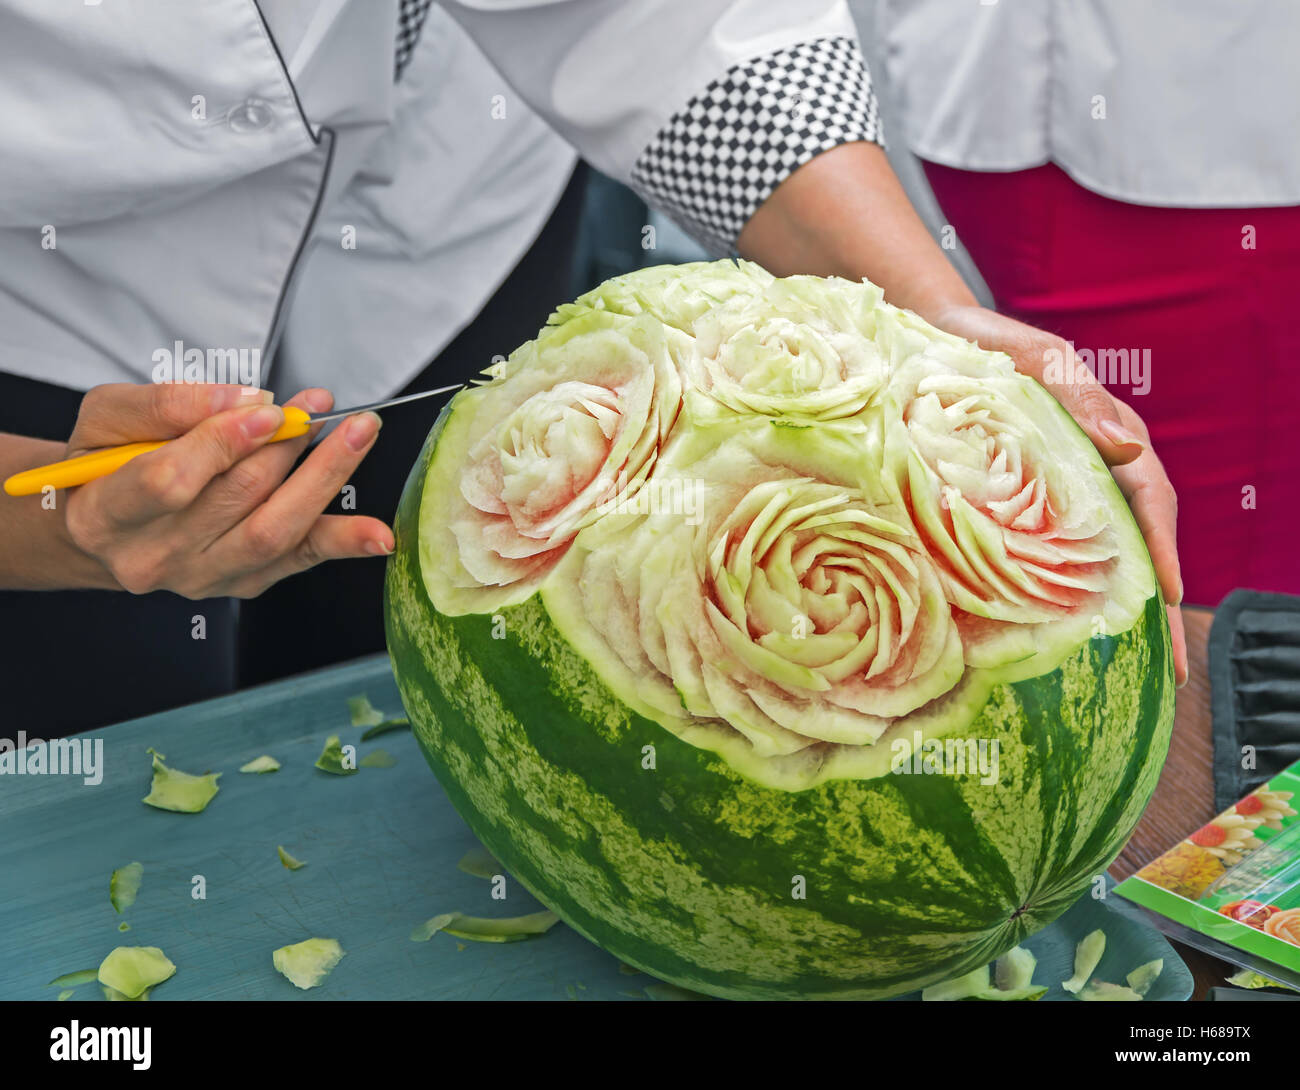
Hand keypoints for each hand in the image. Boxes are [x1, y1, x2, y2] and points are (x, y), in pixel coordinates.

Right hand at [62, 383, 392, 598]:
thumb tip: (245, 401)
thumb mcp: (107, 417)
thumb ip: (168, 404)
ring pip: (275, 530)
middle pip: (237, 501)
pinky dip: (343, 543)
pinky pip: (300, 560)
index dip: (224, 443)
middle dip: (286, 447)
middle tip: (318, 408)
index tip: (268, 411)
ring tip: (356, 435)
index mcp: (107, 514)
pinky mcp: (245, 582)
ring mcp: (204, 577)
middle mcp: (156, 557)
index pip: (169, 482)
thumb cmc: (103, 465)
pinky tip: (379, 533)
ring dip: (324, 478)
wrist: (104, 524)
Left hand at [931, 305, 1187, 685]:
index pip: (1148, 497)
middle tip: (1171, 663)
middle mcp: (1094, 461)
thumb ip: (1077, 395)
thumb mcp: (1033, 358)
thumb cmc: (986, 342)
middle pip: (1140, 534)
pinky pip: (1061, 544)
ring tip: (1139, 665)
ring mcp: (1064, 480)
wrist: (936, 334)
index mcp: (1105, 430)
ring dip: (1124, 603)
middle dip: (1158, 600)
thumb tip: (1128, 449)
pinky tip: (1074, 629)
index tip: (1167, 599)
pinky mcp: (1030, 493)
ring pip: (1106, 547)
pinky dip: (1078, 586)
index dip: (1161, 548)